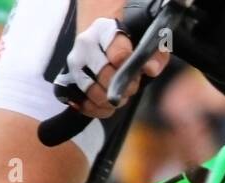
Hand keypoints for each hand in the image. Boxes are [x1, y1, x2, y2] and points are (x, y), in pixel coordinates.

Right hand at [55, 18, 169, 120]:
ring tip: (120, 96)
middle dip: (123, 87)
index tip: (135, 72)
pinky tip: (108, 106)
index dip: (129, 69)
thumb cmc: (125, 42)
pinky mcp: (68, 80)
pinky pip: (83, 104)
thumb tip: (150, 69)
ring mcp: (74, 63)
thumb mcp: (146, 42)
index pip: (118, 54)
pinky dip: (98, 110)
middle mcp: (85, 44)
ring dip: (111, 101)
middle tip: (131, 87)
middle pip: (105, 76)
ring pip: (93, 92)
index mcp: (105, 30)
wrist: (98, 37)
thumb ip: (155, 54)